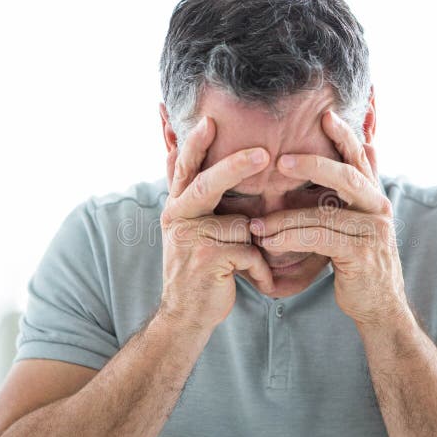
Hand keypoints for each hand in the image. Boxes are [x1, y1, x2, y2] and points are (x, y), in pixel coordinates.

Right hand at [160, 116, 275, 330]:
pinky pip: (250, 251)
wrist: (185, 315)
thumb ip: (187, 193)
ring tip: (245, 267)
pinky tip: (256, 282)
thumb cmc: (196, 268)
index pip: (185, 168)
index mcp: (176, 206)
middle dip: (235, 166)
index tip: (208, 121)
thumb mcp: (186, 227)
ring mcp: (190, 238)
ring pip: (240, 224)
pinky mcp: (208, 258)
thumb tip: (174, 149)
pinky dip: (260, 268)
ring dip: (253, 246)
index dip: (195, 144)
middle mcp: (178, 217)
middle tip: (263, 152)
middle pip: (207, 183)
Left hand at [250, 109, 406, 325]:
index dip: (344, 136)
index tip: (324, 115)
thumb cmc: (360, 263)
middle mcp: (378, 208)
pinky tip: (269, 243)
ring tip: (256, 223)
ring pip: (323, 214)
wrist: (379, 306)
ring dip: (285, 218)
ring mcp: (373, 231)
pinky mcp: (361, 254)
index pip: (359, 159)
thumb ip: (355, 191)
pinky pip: (319, 239)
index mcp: (374, 197)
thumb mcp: (360, 223)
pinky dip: (290, 239)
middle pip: (346, 176)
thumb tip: (367, 146)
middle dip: (313, 164)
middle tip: (281, 159)